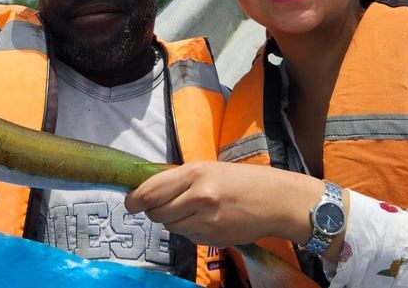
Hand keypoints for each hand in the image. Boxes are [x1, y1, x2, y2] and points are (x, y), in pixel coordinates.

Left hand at [124, 161, 324, 247]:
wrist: (276, 200)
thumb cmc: (242, 180)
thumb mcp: (209, 168)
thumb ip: (179, 178)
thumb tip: (147, 189)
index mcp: (195, 172)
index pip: (150, 191)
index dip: (134, 200)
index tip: (131, 202)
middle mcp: (198, 196)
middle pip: (156, 213)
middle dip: (154, 211)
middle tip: (163, 205)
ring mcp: (206, 220)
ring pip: (170, 227)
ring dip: (173, 221)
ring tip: (191, 210)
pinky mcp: (213, 238)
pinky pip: (187, 237)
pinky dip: (190, 230)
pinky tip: (206, 220)